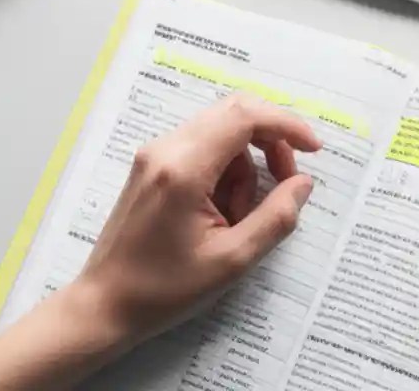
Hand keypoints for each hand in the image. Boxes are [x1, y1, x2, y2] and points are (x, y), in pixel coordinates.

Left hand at [74, 93, 321, 345]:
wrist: (104, 305)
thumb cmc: (164, 290)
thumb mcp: (233, 260)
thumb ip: (276, 217)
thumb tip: (302, 183)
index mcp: (184, 169)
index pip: (245, 116)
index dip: (287, 125)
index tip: (314, 150)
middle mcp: (165, 149)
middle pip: (234, 113)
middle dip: (271, 141)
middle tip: (285, 183)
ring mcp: (154, 155)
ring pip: (222, 132)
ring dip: (246, 164)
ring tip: (241, 215)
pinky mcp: (151, 166)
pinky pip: (203, 148)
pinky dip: (225, 171)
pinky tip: (221, 211)